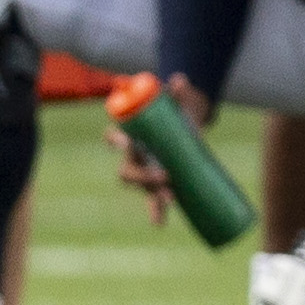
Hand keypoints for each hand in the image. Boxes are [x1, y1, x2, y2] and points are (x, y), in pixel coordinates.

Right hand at [105, 74, 209, 226]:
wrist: (191, 122)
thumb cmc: (178, 111)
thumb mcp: (180, 101)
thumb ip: (178, 91)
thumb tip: (179, 81)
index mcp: (133, 134)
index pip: (114, 137)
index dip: (113, 138)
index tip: (120, 138)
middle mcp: (135, 155)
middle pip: (127, 168)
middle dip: (141, 174)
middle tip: (162, 174)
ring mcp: (146, 170)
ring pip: (140, 186)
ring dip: (152, 194)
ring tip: (169, 197)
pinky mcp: (159, 182)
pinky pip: (154, 200)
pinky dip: (156, 211)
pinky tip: (159, 223)